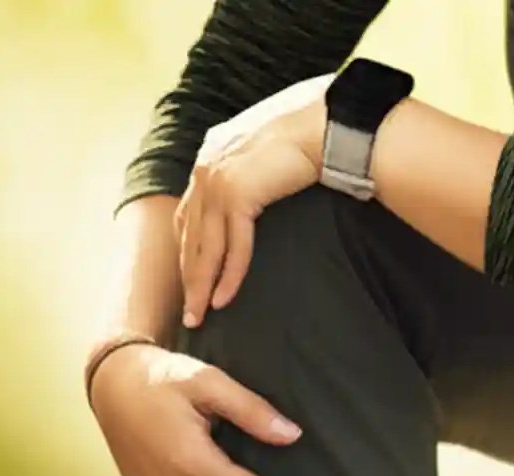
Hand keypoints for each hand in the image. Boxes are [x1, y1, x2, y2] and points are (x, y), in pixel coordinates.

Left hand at [176, 75, 330, 327]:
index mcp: (210, 155)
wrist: (325, 120)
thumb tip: (262, 184)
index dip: (189, 249)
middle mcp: (205, 169)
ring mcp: (217, 182)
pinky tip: (224, 300)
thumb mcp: (268, 149)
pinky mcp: (237, 195)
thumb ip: (254, 167)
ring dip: (200, 286)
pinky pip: (232, 248)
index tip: (192, 277)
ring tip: (200, 316)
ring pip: (204, 248)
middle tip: (188, 310)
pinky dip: (228, 276)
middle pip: (190, 235)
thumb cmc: (309, 130)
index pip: (190, 213)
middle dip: (188, 277)